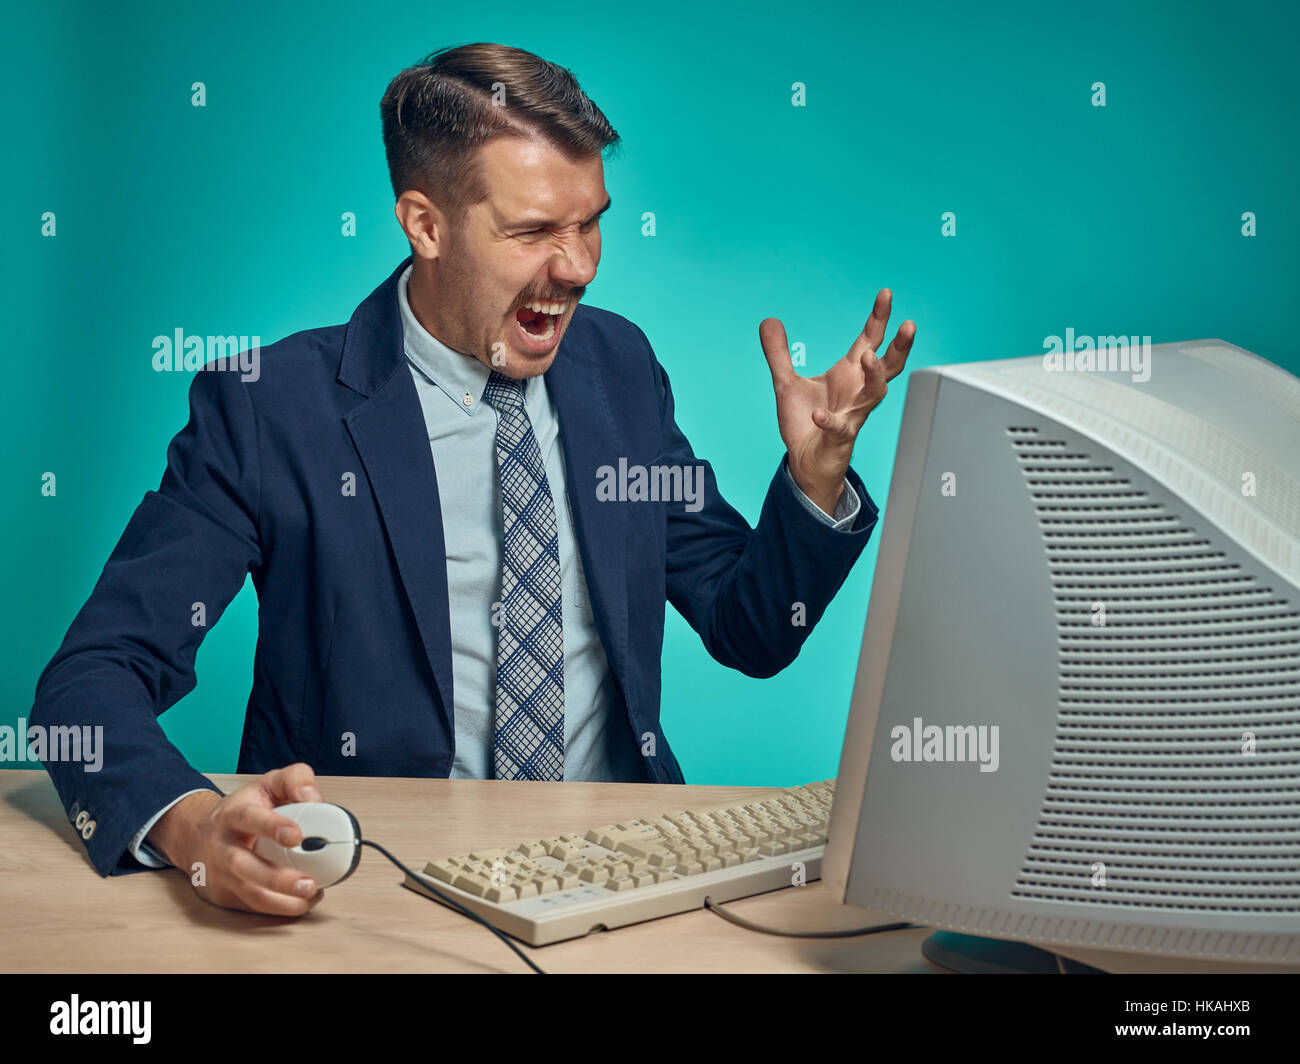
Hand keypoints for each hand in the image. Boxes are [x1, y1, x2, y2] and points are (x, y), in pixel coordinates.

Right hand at [147, 763, 326, 916]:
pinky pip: (253, 908)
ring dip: (283, 902)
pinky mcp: (225, 896)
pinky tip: (302, 902)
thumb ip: (294, 780)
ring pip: (249, 894)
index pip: (250, 819)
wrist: (195, 834)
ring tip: (312, 896)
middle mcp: (222, 847)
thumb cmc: (239, 810)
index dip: (272, 827)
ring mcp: (221, 875)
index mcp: (233, 815)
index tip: (296, 836)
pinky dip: (280, 909)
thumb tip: (314, 799)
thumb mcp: (266, 784)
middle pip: (245, 866)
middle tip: (310, 883)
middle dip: (279, 879)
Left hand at [760, 289, 914, 513]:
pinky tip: (818, 414)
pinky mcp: (839, 437)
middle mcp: (856, 392)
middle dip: (900, 346)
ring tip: (868, 357)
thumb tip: (768, 321)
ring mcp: (851, 414)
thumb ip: (778, 353)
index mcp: (847, 374)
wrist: (804, 460)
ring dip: (875, 376)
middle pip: (888, 365)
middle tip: (908, 324)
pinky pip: (838, 427)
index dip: (879, 318)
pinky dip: (829, 420)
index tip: (886, 293)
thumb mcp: (785, 383)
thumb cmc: (805, 422)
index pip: (869, 340)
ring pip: (874, 394)